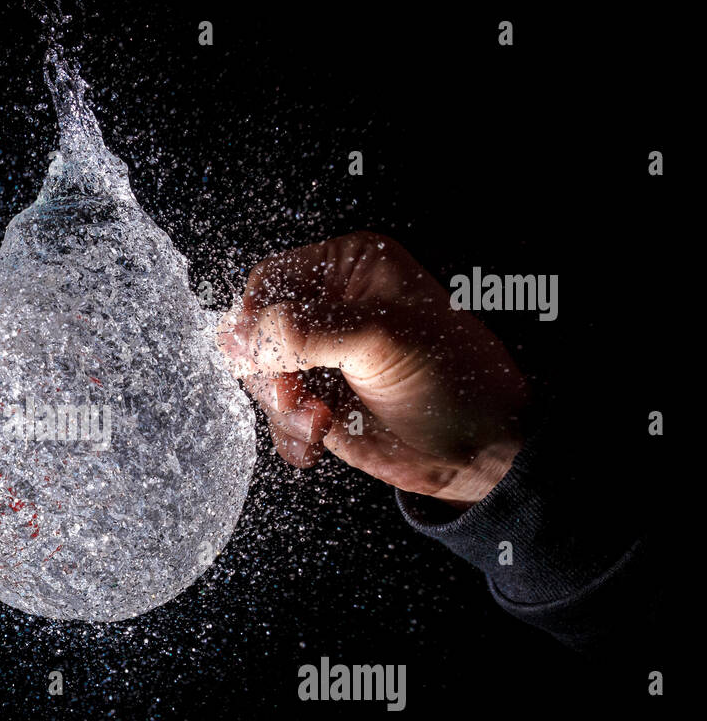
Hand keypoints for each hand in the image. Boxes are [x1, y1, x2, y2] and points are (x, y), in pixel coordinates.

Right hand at [218, 232, 529, 507]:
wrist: (479, 451)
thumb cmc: (454, 379)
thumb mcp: (380, 339)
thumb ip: (306, 332)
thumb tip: (241, 339)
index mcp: (349, 269)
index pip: (271, 279)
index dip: (259, 318)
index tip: (266, 355)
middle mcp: (330, 309)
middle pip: (255, 331)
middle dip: (271, 370)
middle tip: (296, 393)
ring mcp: (322, 359)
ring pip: (261, 377)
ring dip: (283, 407)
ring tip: (320, 420)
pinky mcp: (319, 402)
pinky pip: (276, 415)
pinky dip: (289, 433)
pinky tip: (317, 441)